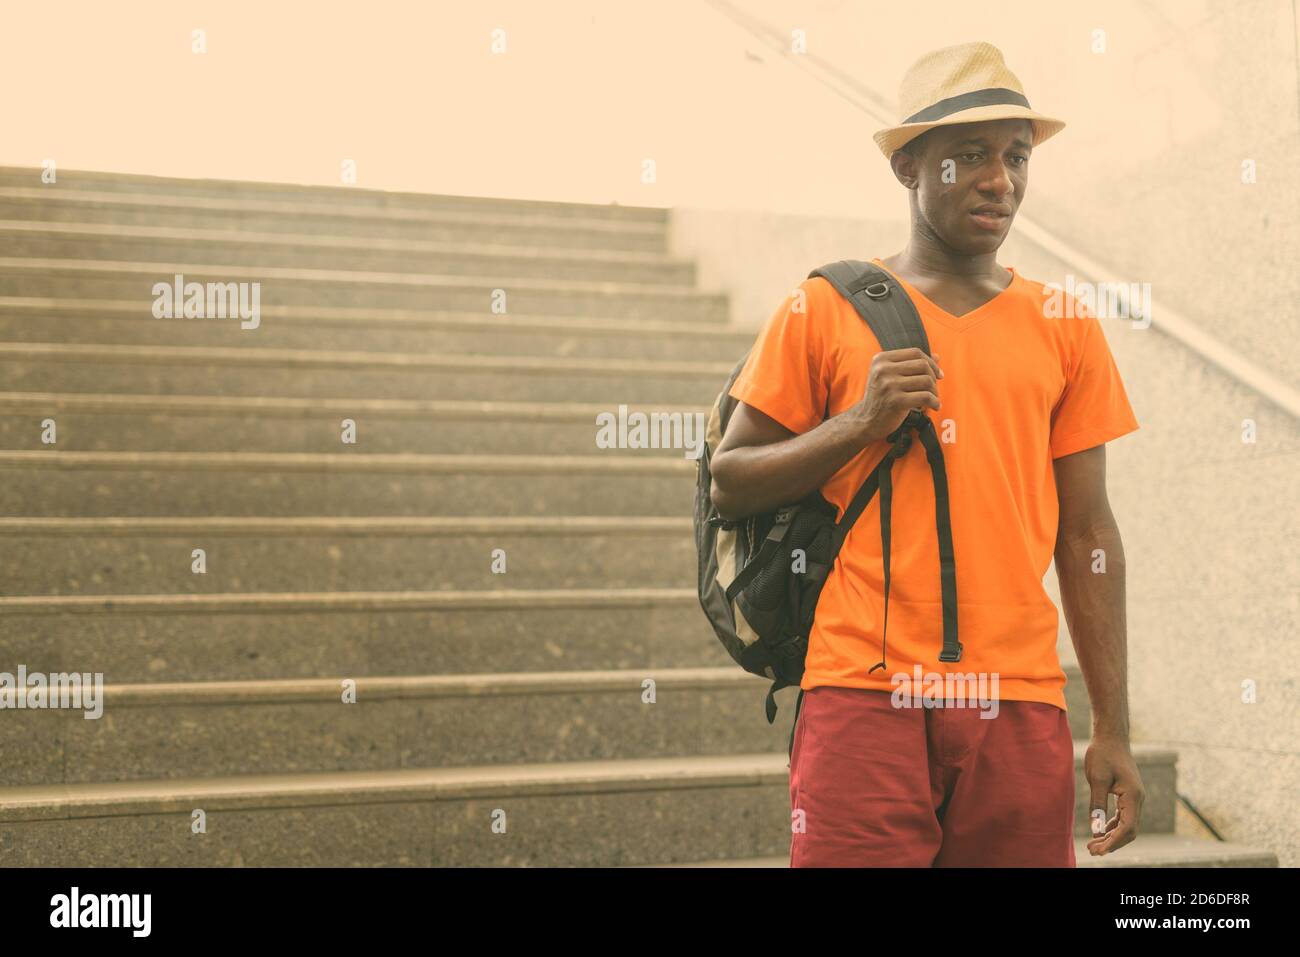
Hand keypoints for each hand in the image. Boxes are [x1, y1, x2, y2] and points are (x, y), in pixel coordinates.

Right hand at [845, 347, 942, 444]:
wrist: (866, 420)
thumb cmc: (882, 398)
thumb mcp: (890, 376)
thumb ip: (911, 365)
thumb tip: (937, 357)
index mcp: (881, 359)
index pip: (915, 352)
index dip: (930, 362)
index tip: (937, 374)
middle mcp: (883, 369)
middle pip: (923, 365)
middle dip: (933, 377)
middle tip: (933, 389)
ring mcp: (889, 385)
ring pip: (926, 380)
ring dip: (934, 392)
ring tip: (932, 399)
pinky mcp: (896, 401)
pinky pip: (925, 397)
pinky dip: (934, 402)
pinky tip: (934, 406)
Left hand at [1084, 734, 1144, 855]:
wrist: (1111, 737)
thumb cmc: (1102, 754)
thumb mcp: (1096, 779)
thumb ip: (1097, 804)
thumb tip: (1096, 829)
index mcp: (1133, 796)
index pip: (1128, 828)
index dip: (1113, 842)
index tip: (1098, 850)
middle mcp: (1138, 799)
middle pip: (1129, 831)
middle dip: (1112, 843)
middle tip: (1092, 850)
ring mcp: (1135, 797)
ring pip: (1127, 825)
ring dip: (1112, 836)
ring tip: (1094, 844)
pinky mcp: (1129, 795)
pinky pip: (1124, 816)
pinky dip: (1113, 826)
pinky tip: (1101, 831)